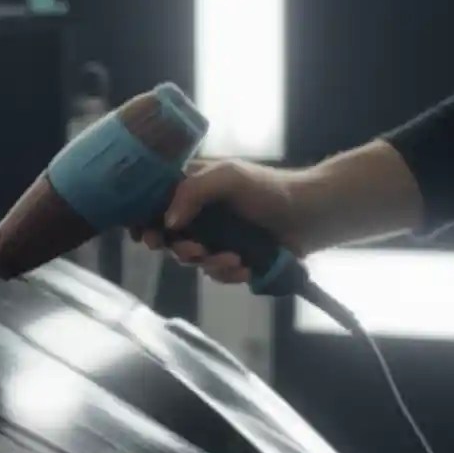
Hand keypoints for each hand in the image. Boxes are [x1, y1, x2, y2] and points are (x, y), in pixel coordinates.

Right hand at [129, 158, 310, 285]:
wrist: (309, 216)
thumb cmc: (269, 188)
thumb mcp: (227, 178)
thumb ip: (191, 192)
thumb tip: (168, 222)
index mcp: (192, 188)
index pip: (154, 204)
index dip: (144, 221)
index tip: (145, 235)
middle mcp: (198, 214)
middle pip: (168, 237)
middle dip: (178, 248)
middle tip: (193, 250)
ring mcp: (214, 238)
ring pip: (191, 260)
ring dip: (208, 262)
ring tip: (231, 257)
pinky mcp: (231, 259)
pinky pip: (215, 274)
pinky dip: (227, 273)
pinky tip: (244, 266)